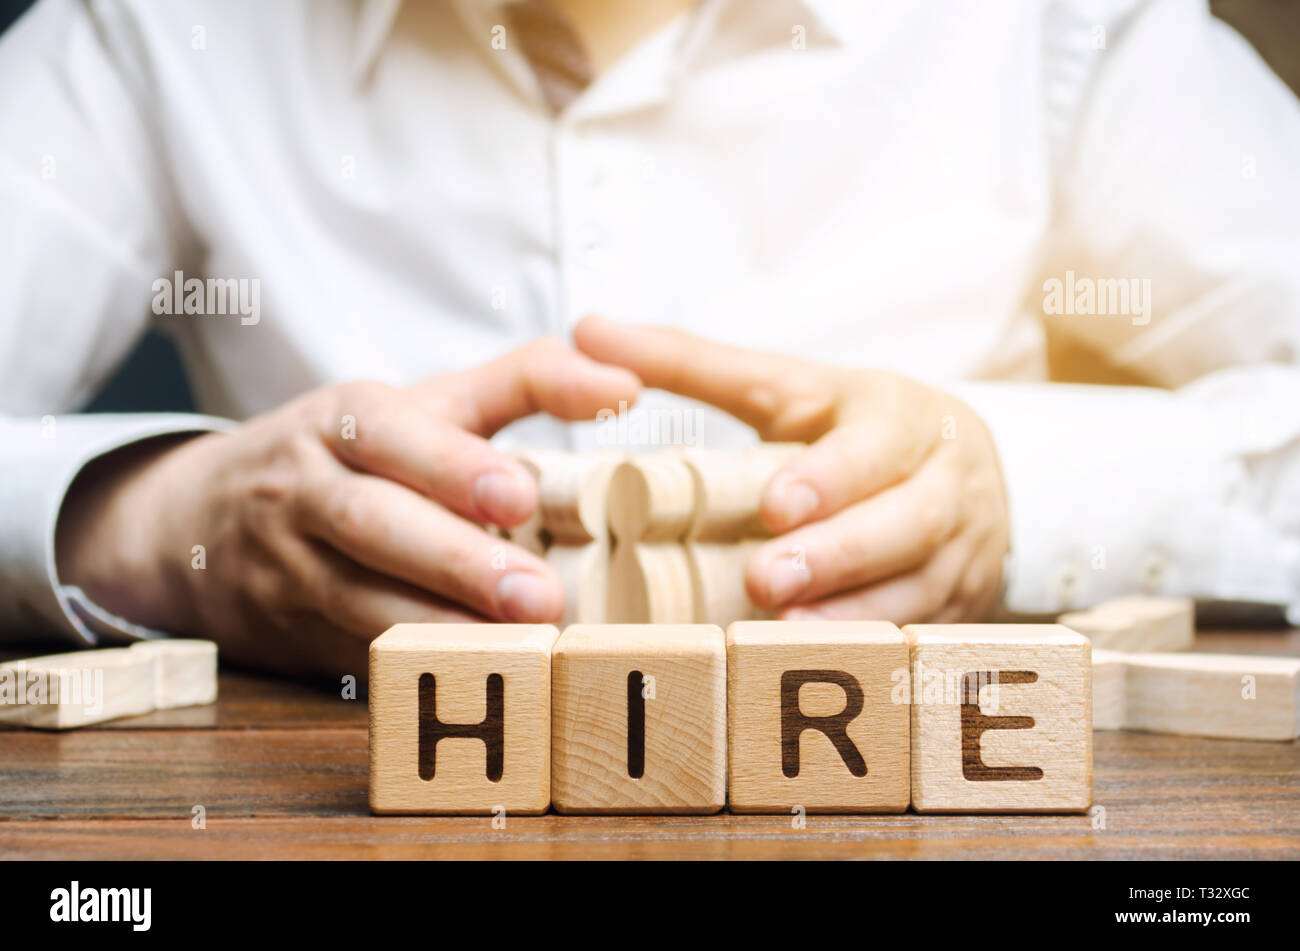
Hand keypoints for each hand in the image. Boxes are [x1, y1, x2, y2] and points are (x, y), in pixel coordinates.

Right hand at [55, 339, 640, 677]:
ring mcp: (285, 565)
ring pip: (356, 598)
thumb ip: (525, 381)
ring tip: (521, 648)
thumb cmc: (349, 455)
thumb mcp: (421, 406)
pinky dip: (408, 668)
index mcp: (341, 422)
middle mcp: (303, 489)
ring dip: (438, 628)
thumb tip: (626, 379)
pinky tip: (470, 678)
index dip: (450, 465)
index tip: (517, 497)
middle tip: (540, 596)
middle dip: (456, 562)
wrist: (199, 519)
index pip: (389, 434)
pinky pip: (347, 651)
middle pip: (373, 523)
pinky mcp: (287, 630)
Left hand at [574, 316, 1008, 624]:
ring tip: (784, 632)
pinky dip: (879, 651)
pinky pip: (928, 634)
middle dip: (837, 554)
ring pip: (922, 586)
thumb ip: (691, 363)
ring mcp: (963, 549)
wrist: (974, 468)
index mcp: (898, 418)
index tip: (773, 504)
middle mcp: (944, 482)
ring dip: (854, 614)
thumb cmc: (858, 426)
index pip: (871, 444)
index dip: (829, 477)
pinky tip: (828, 664)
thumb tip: (587, 328)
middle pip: (906, 521)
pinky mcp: (964, 603)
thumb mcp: (788, 387)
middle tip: (764, 580)